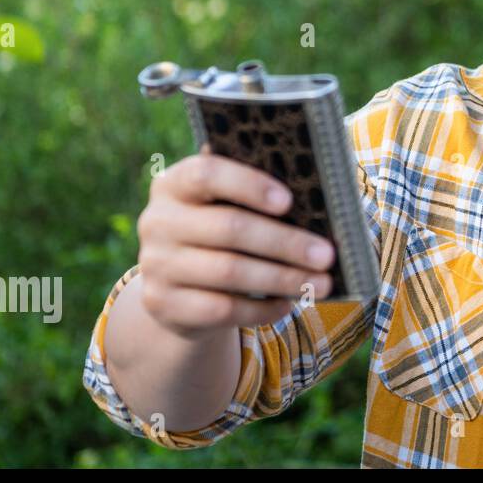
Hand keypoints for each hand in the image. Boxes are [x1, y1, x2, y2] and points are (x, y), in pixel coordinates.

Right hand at [134, 144, 334, 338]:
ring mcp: (155, 264)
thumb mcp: (226, 205)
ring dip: (283, 278)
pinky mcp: (162, 303)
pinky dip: (261, 308)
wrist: (177, 287)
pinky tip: (289, 304)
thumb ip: (252, 192)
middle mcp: (157, 221)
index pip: (206, 173)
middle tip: (326, 254)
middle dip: (285, 242)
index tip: (289, 201)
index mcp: (174, 183)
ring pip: (229, 272)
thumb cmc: (220, 231)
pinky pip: (221, 308)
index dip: (249, 185)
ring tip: (322, 283)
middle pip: (229, 228)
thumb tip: (312, 187)